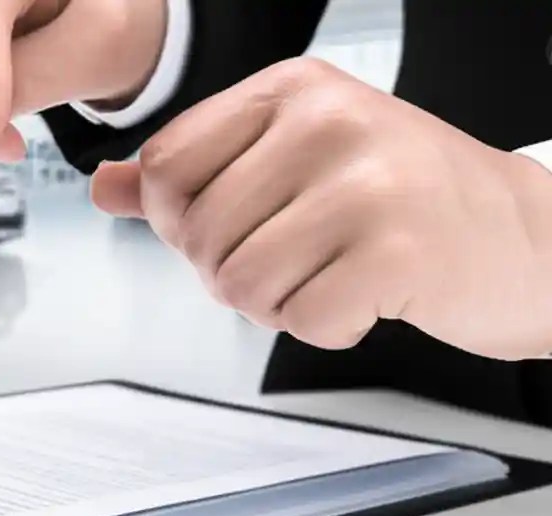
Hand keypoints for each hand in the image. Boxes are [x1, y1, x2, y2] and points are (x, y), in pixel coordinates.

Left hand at [92, 58, 551, 360]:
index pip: (167, 167)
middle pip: (198, 236)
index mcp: (292, 89)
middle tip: (301, 257)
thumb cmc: (400, 198)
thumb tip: (104, 185)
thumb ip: (192, 174)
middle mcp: (329, 122)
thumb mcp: (289, 161)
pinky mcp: (398, 253)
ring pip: (241, 285)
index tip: (237, 223)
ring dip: (279, 303)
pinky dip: (325, 328)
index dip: (183, 220)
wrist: (524, 236)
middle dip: (235, 270)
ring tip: (333, 272)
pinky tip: (365, 297)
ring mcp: (368, 184)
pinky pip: (302, 321)